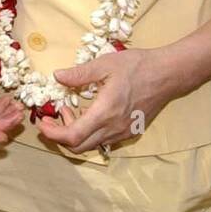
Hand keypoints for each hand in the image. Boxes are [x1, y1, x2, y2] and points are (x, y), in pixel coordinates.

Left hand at [35, 47, 173, 155]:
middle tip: (52, 118)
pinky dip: (89, 133)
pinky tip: (89, 114)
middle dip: (59, 136)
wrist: (168, 74)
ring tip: (70, 111)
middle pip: (78, 147)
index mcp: (105, 112)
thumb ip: (79, 74)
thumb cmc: (138, 66)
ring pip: (90, 146)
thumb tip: (57, 76)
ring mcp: (123, 133)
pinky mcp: (130, 132)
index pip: (72, 136)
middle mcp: (113, 128)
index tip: (42, 122)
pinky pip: (103, 141)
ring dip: (74, 134)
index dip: (52, 134)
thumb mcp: (105, 64)